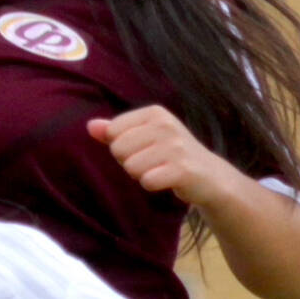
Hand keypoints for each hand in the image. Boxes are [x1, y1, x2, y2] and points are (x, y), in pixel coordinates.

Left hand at [88, 107, 233, 208]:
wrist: (208, 175)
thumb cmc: (169, 155)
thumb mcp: (143, 137)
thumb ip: (115, 132)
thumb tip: (90, 126)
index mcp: (154, 113)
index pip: (113, 131)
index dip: (122, 147)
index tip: (143, 149)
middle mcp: (166, 125)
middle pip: (118, 149)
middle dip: (130, 162)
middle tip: (152, 163)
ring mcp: (176, 146)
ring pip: (131, 167)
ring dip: (142, 175)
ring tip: (160, 170)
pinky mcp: (182, 169)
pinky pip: (146, 181)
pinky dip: (152, 185)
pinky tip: (166, 180)